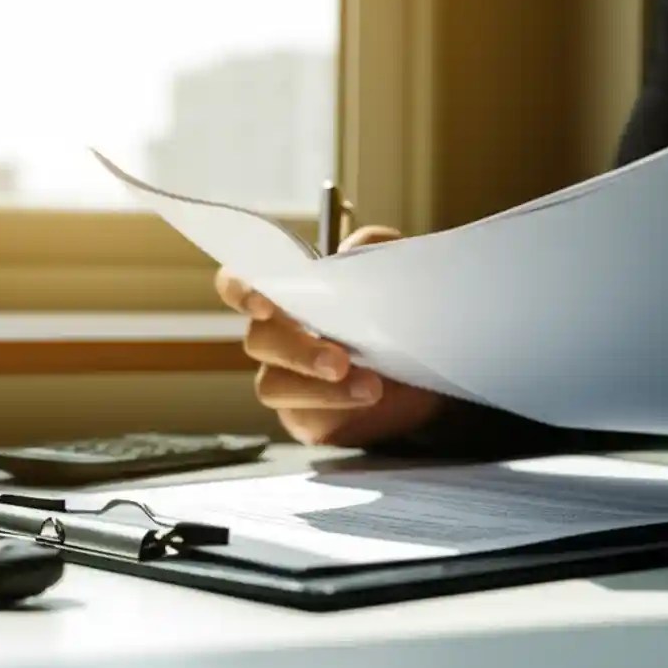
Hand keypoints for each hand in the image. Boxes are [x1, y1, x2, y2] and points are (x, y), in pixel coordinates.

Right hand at [215, 226, 442, 446]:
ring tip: (371, 388)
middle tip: (340, 361)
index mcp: (289, 297)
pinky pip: (301, 418)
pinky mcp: (304, 418)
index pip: (239, 285)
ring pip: (273, 386)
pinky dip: (332, 412)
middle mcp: (278, 338)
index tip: (263, 304)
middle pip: (258, 341)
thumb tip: (351, 248)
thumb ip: (377, 249)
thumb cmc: (397, 319)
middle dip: (298, 351)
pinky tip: (365, 404)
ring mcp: (286, 381)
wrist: (428, 374)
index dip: (240, 290)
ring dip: (320, 389)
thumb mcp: (398, 275)